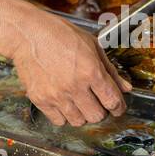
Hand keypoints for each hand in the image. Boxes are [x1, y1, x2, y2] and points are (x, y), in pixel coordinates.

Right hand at [6, 10, 130, 126]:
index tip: (117, 107)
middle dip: (101, 110)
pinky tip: (64, 102)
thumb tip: (126, 88)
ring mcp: (56, 95)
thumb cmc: (60, 35)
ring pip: (78, 121)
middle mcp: (74, 86)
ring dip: (82, 114)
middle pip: (97, 116)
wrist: (28, 34)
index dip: (119, 107)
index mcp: (91, 71)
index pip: (112, 101)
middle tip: (96, 101)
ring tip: (78, 100)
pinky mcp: (40, 100)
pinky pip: (58, 121)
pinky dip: (64, 115)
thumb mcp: (92, 46)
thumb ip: (110, 70)